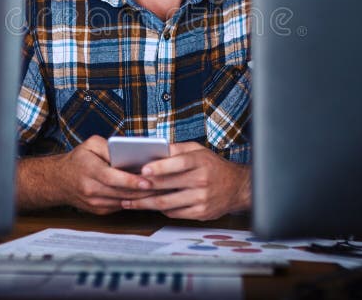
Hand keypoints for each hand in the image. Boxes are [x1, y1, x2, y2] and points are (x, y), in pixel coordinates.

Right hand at [56, 135, 154, 214]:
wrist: (59, 181)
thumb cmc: (78, 159)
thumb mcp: (90, 145)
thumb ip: (108, 146)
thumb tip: (127, 152)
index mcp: (88, 170)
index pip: (112, 178)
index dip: (131, 181)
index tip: (147, 181)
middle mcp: (90, 189)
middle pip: (121, 192)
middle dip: (143, 190)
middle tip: (162, 185)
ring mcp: (94, 203)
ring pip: (123, 201)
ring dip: (141, 198)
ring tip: (159, 191)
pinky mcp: (99, 210)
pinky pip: (120, 206)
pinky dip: (134, 201)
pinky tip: (146, 195)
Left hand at [121, 142, 250, 219]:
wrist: (237, 187)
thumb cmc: (212, 166)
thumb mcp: (198, 150)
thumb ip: (177, 149)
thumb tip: (153, 149)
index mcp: (200, 162)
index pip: (178, 163)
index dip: (160, 167)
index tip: (142, 170)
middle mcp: (202, 180)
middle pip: (167, 185)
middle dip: (143, 188)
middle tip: (124, 188)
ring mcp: (201, 199)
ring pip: (167, 203)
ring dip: (145, 203)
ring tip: (129, 202)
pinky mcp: (201, 213)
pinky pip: (174, 213)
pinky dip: (160, 210)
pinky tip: (148, 206)